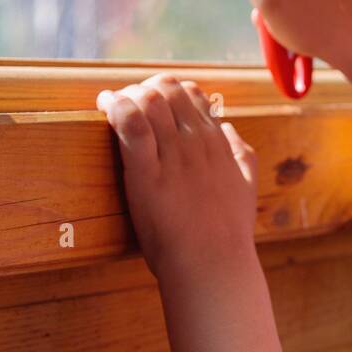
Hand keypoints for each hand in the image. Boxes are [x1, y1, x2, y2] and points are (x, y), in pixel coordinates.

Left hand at [95, 73, 257, 280]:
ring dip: (126, 95)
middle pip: (167, 89)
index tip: (151, 103)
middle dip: (143, 87)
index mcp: (217, 142)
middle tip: (125, 102)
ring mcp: (172, 155)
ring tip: (110, 105)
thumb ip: (240, 152)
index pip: (191, 93)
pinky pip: (129, 123)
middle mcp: (196, 141)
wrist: (213, 263)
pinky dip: (114, 106)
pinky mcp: (146, 173)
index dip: (166, 90)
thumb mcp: (247, 184)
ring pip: (149, 99)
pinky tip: (104, 107)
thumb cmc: (228, 232)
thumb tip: (228, 127)